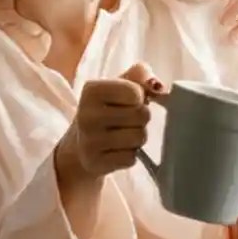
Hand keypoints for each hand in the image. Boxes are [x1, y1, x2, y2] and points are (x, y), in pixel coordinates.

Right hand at [56, 63, 161, 182]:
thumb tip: (158, 86)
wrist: (79, 145)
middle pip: (141, 115)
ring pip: (139, 137)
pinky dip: (129, 155)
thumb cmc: (106, 110)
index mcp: (91, 90)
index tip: (128, 101)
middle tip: (126, 120)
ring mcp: (89, 140)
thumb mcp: (117, 85)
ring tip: (122, 135)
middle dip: (141, 118)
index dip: (139, 97)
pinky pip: (131, 158)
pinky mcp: (94, 162)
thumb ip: (140, 75)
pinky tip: (116, 150)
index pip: (135, 92)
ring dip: (137, 137)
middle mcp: (86, 114)